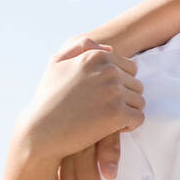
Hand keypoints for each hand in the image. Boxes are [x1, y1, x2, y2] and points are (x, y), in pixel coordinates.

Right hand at [16, 36, 144, 179]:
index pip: (130, 68)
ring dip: (127, 112)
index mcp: (96, 56)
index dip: (120, 85)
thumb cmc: (47, 99)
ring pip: (139, 101)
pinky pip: (139, 118)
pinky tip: (112, 129)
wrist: (40, 132)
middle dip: (124, 98)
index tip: (103, 97)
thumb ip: (80, 47)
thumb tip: (109, 48)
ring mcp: (114, 91)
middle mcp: (108, 70)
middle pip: (136, 85)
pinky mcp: (117, 113)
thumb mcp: (56, 64)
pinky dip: (129, 126)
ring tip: (107, 120)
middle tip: (104, 111)